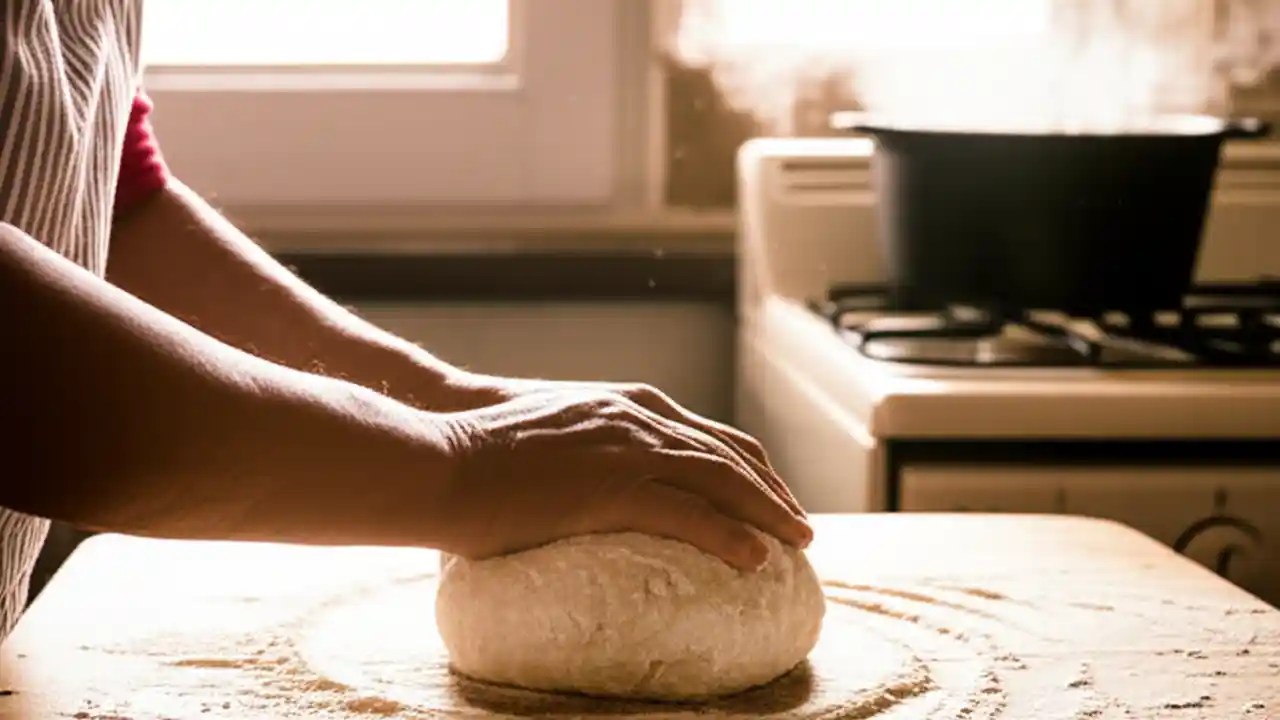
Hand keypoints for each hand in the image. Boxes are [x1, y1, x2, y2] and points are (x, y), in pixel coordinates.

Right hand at [435, 387, 811, 570]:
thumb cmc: (478, 452)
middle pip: (729, 453)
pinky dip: (728, 536)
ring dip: (768, 511)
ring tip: (798, 542)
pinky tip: (754, 559)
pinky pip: (688, 514)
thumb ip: (584, 451)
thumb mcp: (549, 438)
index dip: (749, 465)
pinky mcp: (612, 485)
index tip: (771, 494)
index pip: (708, 433)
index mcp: (626, 404)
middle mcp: (637, 417)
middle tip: (800, 524)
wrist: (440, 454)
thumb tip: (589, 489)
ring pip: (722, 479)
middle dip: (771, 489)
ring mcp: (627, 448)